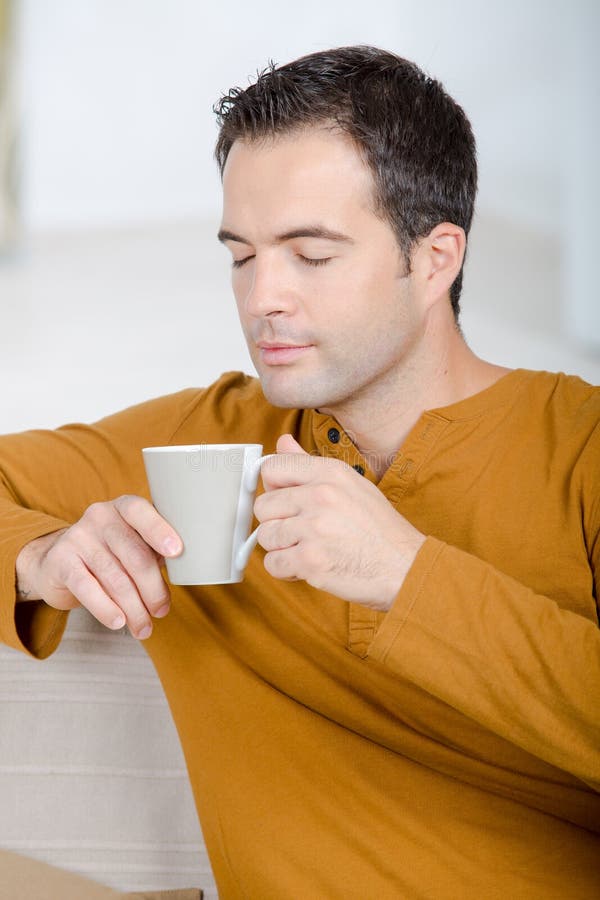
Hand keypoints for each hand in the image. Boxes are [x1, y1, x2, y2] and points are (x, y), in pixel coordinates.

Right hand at [15, 496, 181, 639]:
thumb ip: (156, 552)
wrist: (60, 561)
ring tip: (143, 628)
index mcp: (124, 507)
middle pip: (135, 555)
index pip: (140, 512)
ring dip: (134, 608)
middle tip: (161, 611)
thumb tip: (184, 574)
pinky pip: (87, 588)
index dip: (159, 531)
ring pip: (115, 578)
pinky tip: (118, 621)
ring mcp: (78, 536)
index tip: (176, 553)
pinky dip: (105, 608)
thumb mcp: (135, 543)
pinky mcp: (61, 561)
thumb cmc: (112, 553)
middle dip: (153, 589)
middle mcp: (100, 516)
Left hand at [255, 435, 425, 610]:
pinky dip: (286, 570)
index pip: (272, 467)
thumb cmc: (379, 530)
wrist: (405, 568)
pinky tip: (309, 567)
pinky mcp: (310, 560)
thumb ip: (309, 464)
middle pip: (263, 505)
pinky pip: (272, 563)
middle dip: (277, 523)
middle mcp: (320, 495)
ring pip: (265, 536)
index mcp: (330, 472)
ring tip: (309, 549)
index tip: (285, 502)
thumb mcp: (351, 485)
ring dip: (282, 548)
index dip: (273, 488)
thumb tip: (282, 442)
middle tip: (301, 533)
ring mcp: (314, 528)